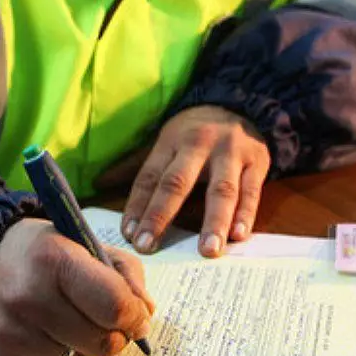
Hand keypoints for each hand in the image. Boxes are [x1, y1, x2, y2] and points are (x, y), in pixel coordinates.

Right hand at [0, 218, 154, 355]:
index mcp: (55, 259)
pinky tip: (48, 334)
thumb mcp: (84, 243)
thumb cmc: (40, 254)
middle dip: (114, 335)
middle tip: (108, 323)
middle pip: (102, 342)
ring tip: (73, 324)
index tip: (136, 317)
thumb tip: (145, 314)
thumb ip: (125, 273)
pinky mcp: (0, 355)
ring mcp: (12, 330)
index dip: (135, 316)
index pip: (115, 306)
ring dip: (86, 348)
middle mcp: (29, 297)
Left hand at [97, 106, 269, 256]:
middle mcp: (199, 144)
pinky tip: (238, 236)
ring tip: (207, 251)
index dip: (137, 207)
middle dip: (161, 215)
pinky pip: (251, 191)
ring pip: (221, 190)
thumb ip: (133, 166)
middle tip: (149, 245)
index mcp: (170, 141)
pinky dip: (246, 214)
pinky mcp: (258, 162)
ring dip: (213, 222)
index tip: (129, 234)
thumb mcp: (164, 142)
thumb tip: (97, 183)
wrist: (242, 104)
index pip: (148, 177)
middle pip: (177, 183)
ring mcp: (231, 153)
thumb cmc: (194, 133)